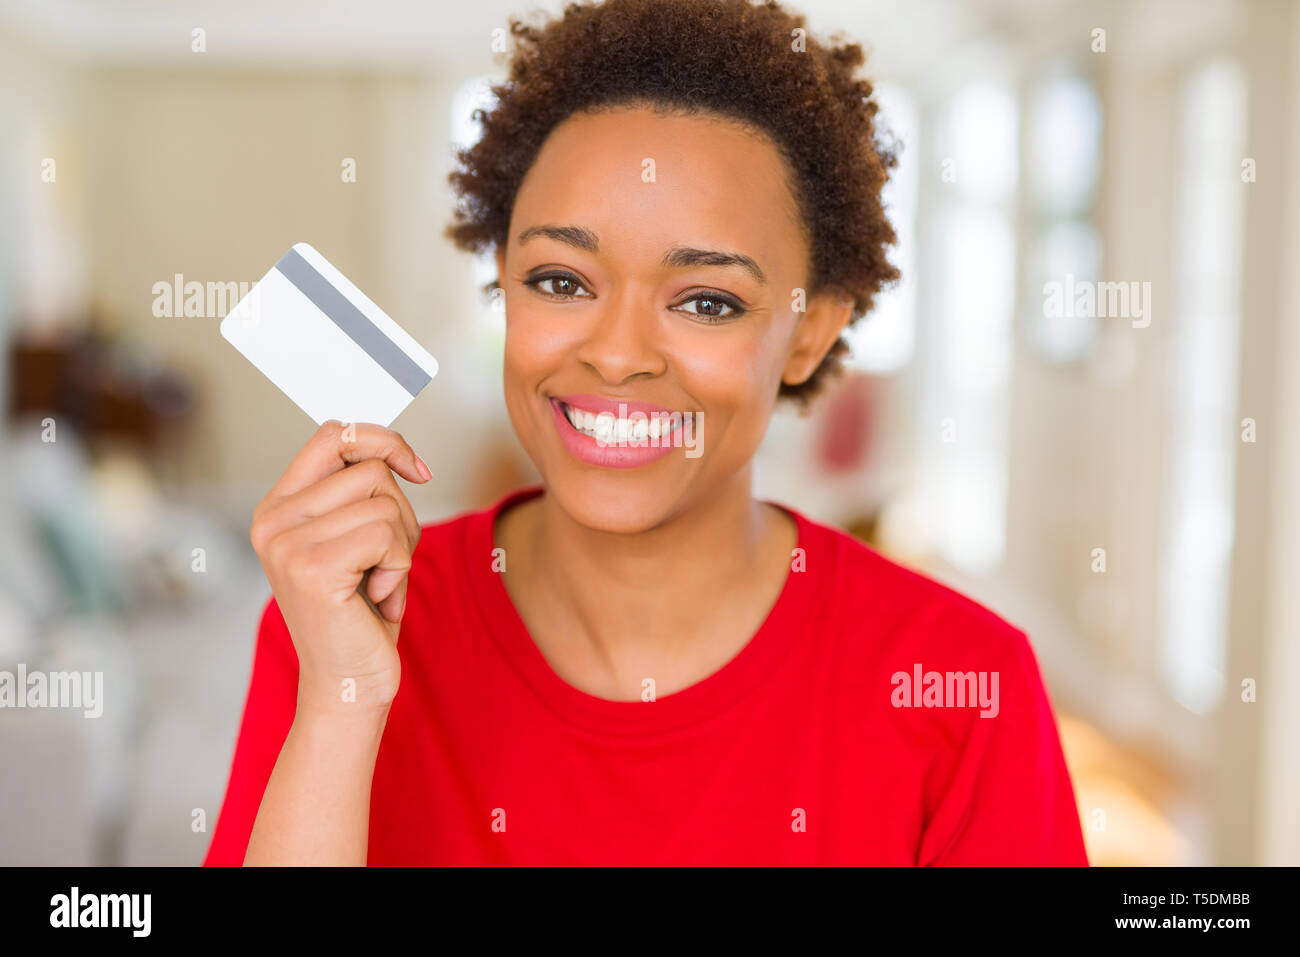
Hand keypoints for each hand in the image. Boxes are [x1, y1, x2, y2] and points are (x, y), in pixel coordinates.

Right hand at [249, 421, 430, 715]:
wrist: (348, 683)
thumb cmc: (360, 611)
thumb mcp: (357, 538)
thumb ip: (359, 491)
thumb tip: (395, 450)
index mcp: (277, 506)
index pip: (334, 434)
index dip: (384, 441)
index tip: (417, 471)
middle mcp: (272, 520)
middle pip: (370, 469)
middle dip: (400, 514)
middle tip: (384, 562)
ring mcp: (286, 543)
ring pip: (384, 503)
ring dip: (401, 546)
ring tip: (376, 582)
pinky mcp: (312, 568)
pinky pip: (387, 536)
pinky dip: (399, 568)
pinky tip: (375, 597)